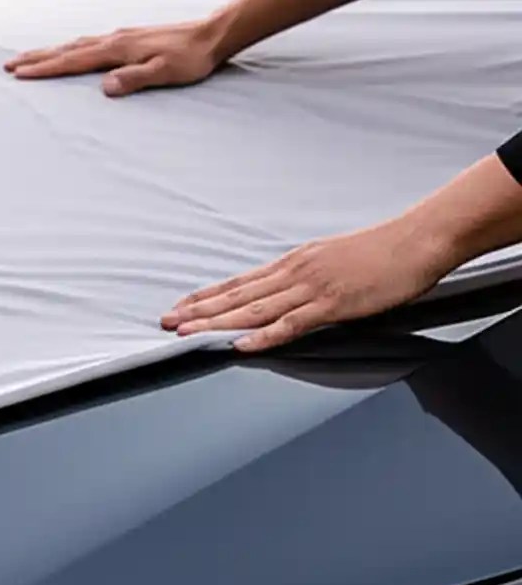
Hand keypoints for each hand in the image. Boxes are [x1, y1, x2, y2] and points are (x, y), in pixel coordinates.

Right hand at [4, 21, 223, 96]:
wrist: (211, 35)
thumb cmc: (191, 58)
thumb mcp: (165, 72)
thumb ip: (135, 79)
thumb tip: (105, 87)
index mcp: (117, 49)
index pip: (72, 60)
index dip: (45, 69)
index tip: (19, 74)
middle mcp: (113, 39)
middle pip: (66, 49)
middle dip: (36, 58)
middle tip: (8, 65)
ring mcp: (119, 37)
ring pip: (74, 44)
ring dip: (49, 52)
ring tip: (28, 58)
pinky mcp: (127, 39)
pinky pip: (88, 43)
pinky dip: (69, 48)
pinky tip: (69, 51)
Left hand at [160, 220, 460, 351]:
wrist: (418, 239)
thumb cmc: (382, 251)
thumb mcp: (331, 259)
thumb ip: (304, 277)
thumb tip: (283, 292)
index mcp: (293, 263)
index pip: (239, 282)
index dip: (206, 296)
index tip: (180, 306)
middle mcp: (295, 272)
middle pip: (237, 295)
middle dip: (198, 310)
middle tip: (166, 321)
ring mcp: (312, 288)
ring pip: (254, 309)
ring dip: (218, 323)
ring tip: (187, 332)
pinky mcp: (334, 304)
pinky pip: (292, 324)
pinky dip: (263, 336)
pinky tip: (241, 345)